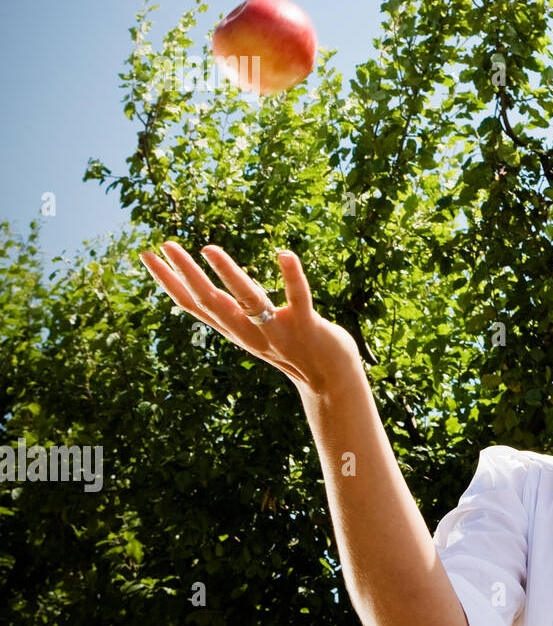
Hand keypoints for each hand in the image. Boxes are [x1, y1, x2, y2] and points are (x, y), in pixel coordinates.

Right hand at [140, 241, 358, 393]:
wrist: (331, 381)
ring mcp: (278, 331)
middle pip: (211, 302)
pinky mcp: (308, 327)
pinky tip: (285, 253)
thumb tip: (213, 294)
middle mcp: (250, 332)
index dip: (168, 282)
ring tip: (208, 248)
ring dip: (228, 274)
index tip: (147, 256)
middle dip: (186, 273)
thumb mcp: (257, 332)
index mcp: (235, 330)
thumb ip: (238, 314)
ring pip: (248, 300)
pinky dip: (292, 276)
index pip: (193, 305)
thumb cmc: (295, 348)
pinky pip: (299, 299)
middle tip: (166, 244)